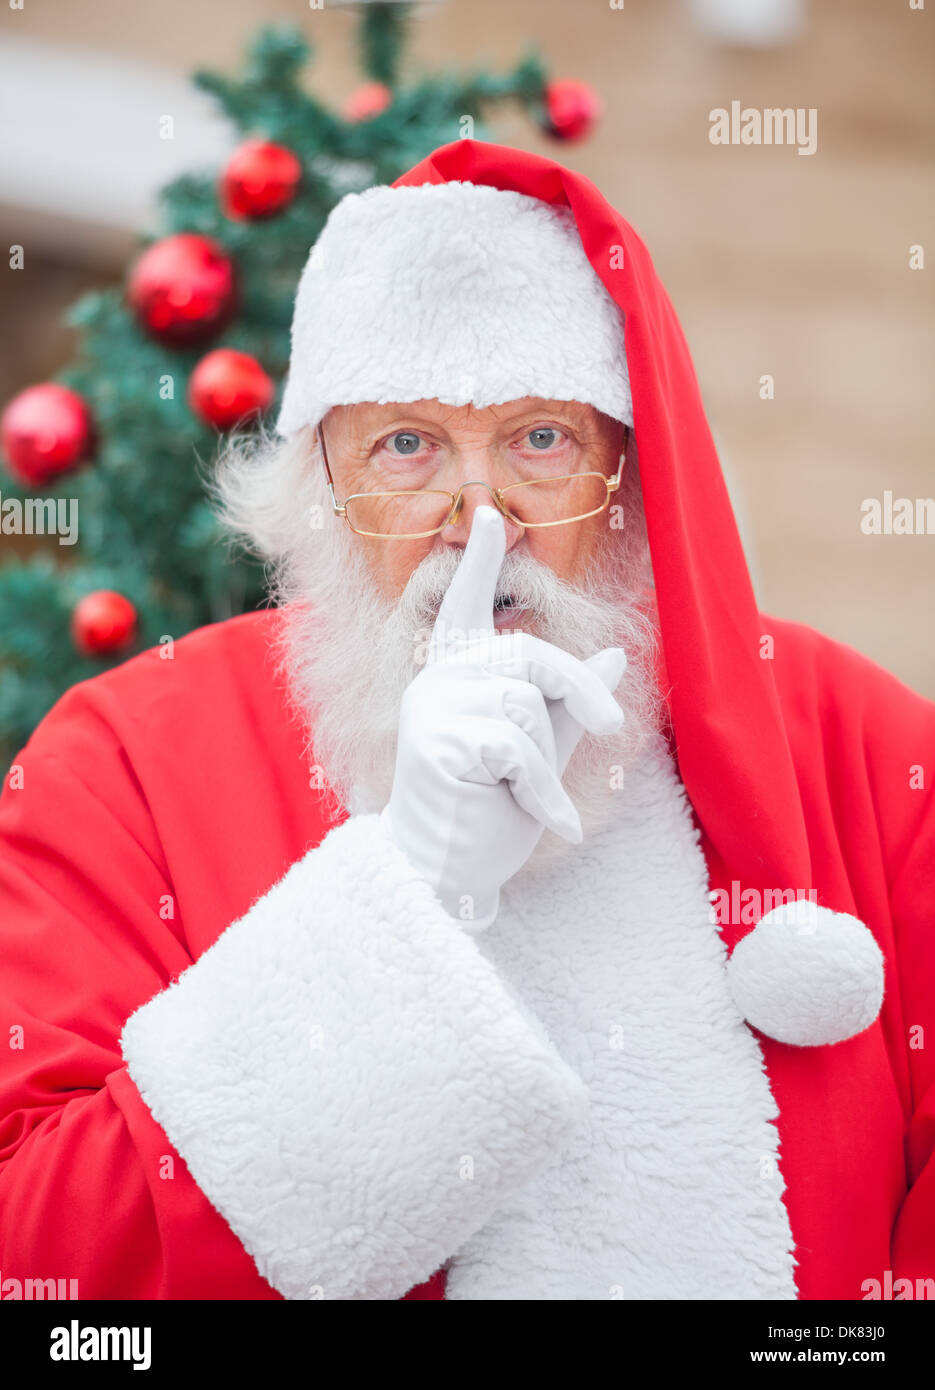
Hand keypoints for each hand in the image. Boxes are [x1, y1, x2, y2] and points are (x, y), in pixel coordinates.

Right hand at [380, 506, 627, 931]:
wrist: (449, 873)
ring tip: (537, 809)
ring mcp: (430, 705)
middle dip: (578, 694)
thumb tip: (609, 656)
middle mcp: (439, 677)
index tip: (488, 514)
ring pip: (527, 705)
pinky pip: (514, 746)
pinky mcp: (431, 740)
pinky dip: (541, 792)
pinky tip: (548, 827)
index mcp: (460, 672)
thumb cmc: (489, 811)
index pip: (467, 605)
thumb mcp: (540, 750)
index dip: (478, 560)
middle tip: (613, 728)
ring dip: (547, 767)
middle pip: (531, 657)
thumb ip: (567, 703)